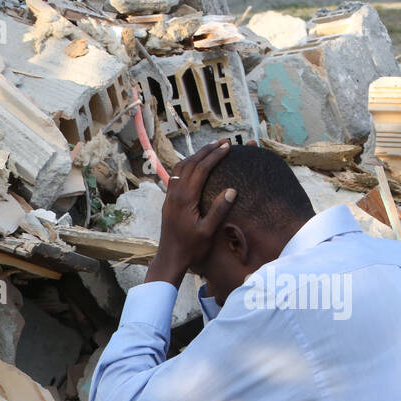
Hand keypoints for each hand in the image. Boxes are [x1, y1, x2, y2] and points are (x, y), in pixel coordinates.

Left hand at [145, 140, 237, 287]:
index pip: (201, 170)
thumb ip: (219, 211)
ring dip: (196, 156)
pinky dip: (187, 165)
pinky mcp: (168, 201)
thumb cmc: (191, 248)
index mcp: (185, 199)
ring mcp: (170, 197)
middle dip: (207, 151)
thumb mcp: (208, 231)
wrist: (170, 258)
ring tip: (210, 149)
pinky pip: (176, 176)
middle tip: (223, 142)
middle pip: (190, 164)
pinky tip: (195, 165)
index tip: (228, 147)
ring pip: (181, 168)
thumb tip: (231, 190)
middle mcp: (175, 194)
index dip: (215, 156)